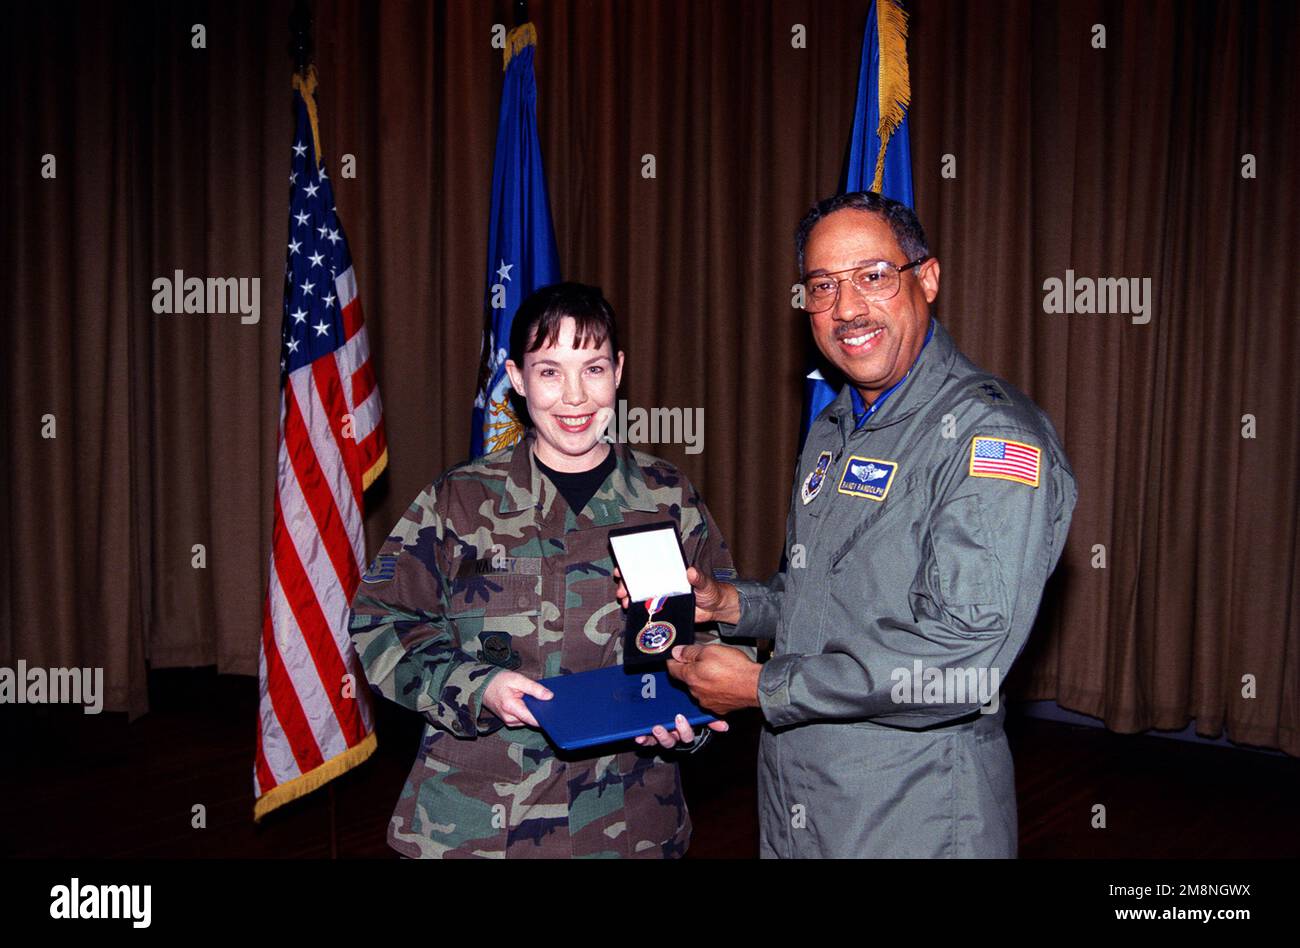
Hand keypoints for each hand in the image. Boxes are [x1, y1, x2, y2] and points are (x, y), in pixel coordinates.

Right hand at [481, 671, 551, 727]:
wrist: (483, 686)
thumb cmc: (499, 681)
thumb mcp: (517, 679)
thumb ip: (534, 688)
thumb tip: (549, 696)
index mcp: (511, 707)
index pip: (533, 719)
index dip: (545, 716)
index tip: (555, 711)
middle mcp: (510, 719)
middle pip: (532, 720)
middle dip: (540, 711)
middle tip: (546, 700)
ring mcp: (509, 722)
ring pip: (529, 720)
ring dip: (533, 711)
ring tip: (535, 699)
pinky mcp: (510, 722)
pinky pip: (524, 719)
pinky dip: (528, 712)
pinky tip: (529, 703)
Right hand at [614, 566, 740, 624]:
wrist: (716, 610)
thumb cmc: (711, 590)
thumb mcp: (705, 582)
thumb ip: (698, 578)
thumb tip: (690, 572)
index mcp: (670, 573)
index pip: (648, 566)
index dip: (632, 566)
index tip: (622, 569)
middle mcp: (663, 583)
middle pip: (639, 581)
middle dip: (626, 584)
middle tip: (622, 590)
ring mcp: (662, 598)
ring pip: (640, 596)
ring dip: (629, 598)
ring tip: (625, 601)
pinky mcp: (664, 611)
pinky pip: (648, 611)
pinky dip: (638, 611)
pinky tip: (632, 612)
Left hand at [634, 713, 730, 748]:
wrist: (668, 702)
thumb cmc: (686, 708)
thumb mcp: (697, 712)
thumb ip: (710, 719)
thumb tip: (724, 726)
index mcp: (685, 731)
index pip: (687, 736)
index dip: (684, 729)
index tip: (679, 718)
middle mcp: (674, 737)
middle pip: (671, 741)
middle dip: (666, 735)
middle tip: (658, 726)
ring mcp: (662, 737)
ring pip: (659, 741)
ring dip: (656, 737)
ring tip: (653, 729)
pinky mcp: (651, 736)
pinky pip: (647, 740)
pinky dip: (643, 740)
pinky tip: (638, 737)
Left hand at [666, 644, 760, 714]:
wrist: (756, 686)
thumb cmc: (734, 667)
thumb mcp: (710, 650)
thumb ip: (690, 651)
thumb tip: (676, 651)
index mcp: (690, 677)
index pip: (672, 668)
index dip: (674, 660)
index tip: (678, 655)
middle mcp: (695, 692)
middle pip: (687, 679)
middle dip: (692, 670)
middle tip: (705, 659)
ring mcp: (707, 702)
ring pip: (700, 689)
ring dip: (705, 681)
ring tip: (719, 671)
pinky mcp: (719, 708)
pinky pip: (712, 698)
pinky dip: (715, 691)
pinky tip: (725, 683)